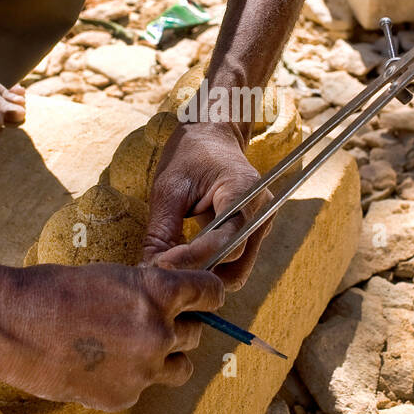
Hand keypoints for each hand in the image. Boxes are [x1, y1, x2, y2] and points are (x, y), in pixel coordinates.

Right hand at [0, 259, 224, 410]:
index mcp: (157, 291)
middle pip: (197, 333)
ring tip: (133, 349)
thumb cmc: (54, 291)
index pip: (212, 292)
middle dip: (179, 326)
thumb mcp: (111, 277)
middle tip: (149, 323)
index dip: (207, 294)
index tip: (202, 298)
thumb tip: (176, 303)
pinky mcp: (124, 397)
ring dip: (166, 357)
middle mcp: (158, 331)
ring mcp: (144, 369)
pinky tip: (100, 366)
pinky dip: (130, 378)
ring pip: (181, 367)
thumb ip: (148, 292)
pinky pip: (145, 387)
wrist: (10, 326)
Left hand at [142, 122, 272, 290]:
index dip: (193, 258)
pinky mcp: (252, 234)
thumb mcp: (169, 188)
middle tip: (164, 276)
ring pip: (236, 272)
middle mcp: (261, 211)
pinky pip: (233, 264)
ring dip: (205, 276)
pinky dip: (209, 269)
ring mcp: (261, 225)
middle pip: (236, 265)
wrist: (213, 137)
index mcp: (245, 190)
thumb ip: (162, 231)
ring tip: (172, 270)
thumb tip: (152, 270)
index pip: (226, 241)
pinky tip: (184, 263)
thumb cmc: (190, 155)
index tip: (161, 264)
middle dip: (200, 275)